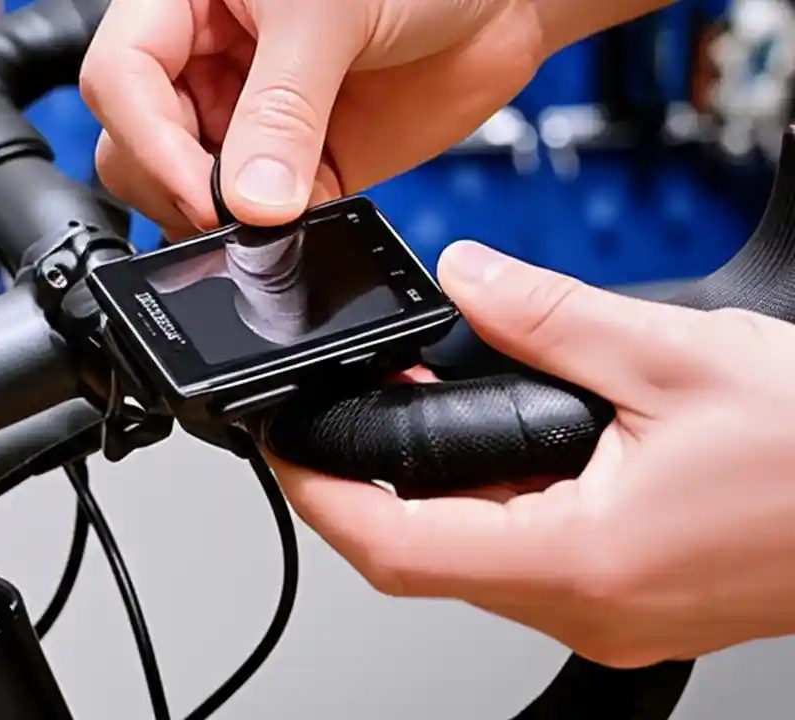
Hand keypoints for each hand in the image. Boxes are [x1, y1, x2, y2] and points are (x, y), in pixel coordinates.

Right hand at [79, 0, 544, 235]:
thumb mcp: (331, 16)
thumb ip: (283, 111)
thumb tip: (249, 202)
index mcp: (185, 4)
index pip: (120, 77)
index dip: (149, 139)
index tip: (206, 188)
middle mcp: (205, 64)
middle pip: (135, 145)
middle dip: (176, 184)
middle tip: (235, 211)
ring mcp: (247, 122)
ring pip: (188, 193)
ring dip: (223, 220)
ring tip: (278, 214)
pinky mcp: (294, 171)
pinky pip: (259, 221)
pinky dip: (273, 236)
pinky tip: (303, 223)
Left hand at [271, 240, 794, 667]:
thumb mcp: (677, 358)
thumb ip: (553, 319)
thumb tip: (471, 280)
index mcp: (583, 559)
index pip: (398, 549)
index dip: (324, 500)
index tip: (286, 454)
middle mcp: (586, 607)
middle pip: (423, 560)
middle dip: (368, 488)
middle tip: (346, 416)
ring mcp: (608, 614)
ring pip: (472, 563)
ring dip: (431, 496)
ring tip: (414, 419)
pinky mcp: (630, 602)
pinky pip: (525, 562)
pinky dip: (490, 506)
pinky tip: (497, 451)